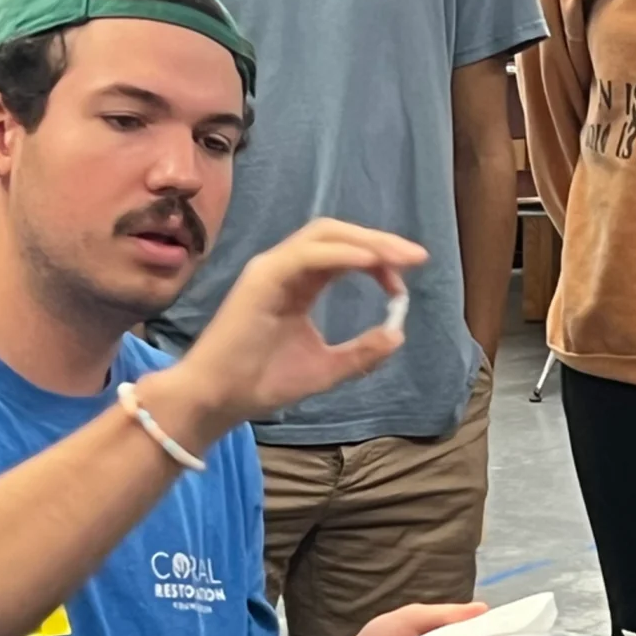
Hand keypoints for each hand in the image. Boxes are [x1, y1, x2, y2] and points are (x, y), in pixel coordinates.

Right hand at [160, 219, 428, 432]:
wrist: (218, 401)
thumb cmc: (262, 383)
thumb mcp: (326, 368)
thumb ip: (361, 352)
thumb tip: (397, 333)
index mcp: (299, 284)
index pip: (343, 253)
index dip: (377, 259)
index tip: (404, 283)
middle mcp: (285, 268)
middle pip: (337, 234)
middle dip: (379, 240)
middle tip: (417, 257)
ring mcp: (271, 269)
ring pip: (323, 235)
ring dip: (367, 241)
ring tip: (400, 257)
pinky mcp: (261, 278)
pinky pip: (307, 255)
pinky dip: (342, 254)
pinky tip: (370, 263)